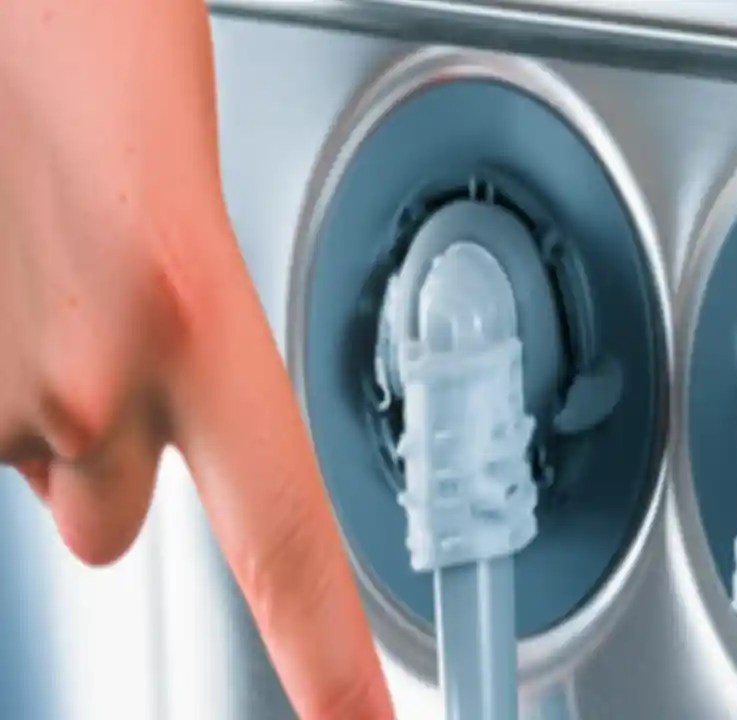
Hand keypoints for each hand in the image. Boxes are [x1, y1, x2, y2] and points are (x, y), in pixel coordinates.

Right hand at [0, 3, 392, 717]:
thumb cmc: (79, 54)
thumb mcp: (175, 230)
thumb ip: (175, 381)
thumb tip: (110, 499)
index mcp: (195, 317)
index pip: (285, 538)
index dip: (325, 657)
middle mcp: (83, 378)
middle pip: (103, 526)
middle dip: (103, 463)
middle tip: (92, 324)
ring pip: (20, 466)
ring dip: (25, 400)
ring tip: (25, 262)